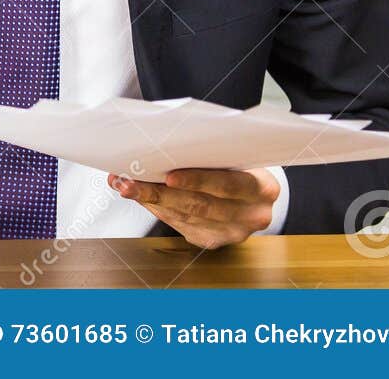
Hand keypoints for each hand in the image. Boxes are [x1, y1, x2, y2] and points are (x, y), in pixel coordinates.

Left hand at [109, 168, 279, 248]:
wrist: (254, 194)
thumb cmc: (238, 166)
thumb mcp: (233, 157)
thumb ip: (206, 156)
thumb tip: (155, 147)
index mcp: (263, 188)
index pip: (228, 184)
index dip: (198, 181)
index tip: (168, 176)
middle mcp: (253, 215)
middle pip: (201, 206)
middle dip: (159, 194)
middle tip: (129, 183)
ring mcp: (234, 233)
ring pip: (187, 218)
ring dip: (151, 202)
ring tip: (125, 187)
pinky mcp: (214, 241)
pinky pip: (181, 226)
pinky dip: (158, 210)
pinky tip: (141, 198)